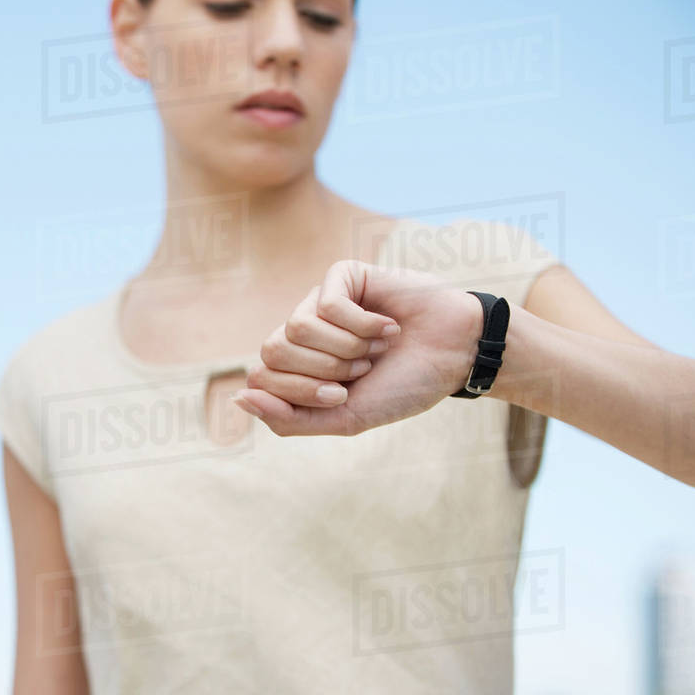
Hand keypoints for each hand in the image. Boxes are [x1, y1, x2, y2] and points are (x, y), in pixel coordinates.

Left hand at [230, 260, 483, 435]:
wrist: (455, 358)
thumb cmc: (402, 387)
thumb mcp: (344, 418)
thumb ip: (289, 418)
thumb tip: (240, 397)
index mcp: (296, 367)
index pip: (259, 378)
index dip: (300, 393)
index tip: (343, 396)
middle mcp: (302, 333)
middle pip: (272, 352)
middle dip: (322, 371)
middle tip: (360, 371)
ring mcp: (319, 301)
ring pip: (297, 327)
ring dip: (345, 348)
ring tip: (375, 348)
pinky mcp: (343, 275)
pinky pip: (329, 302)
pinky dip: (362, 325)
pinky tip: (388, 326)